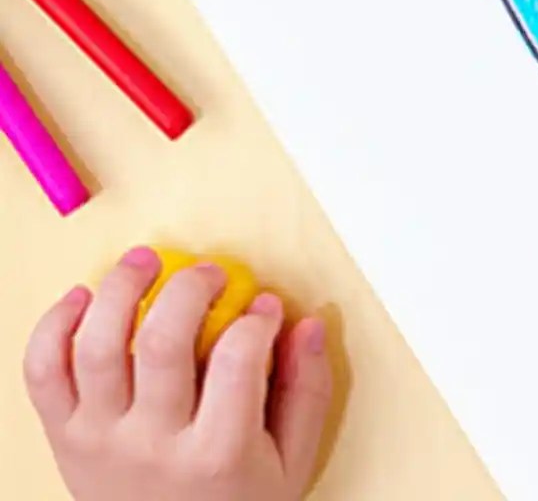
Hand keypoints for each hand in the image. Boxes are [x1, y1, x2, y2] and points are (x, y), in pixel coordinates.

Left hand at [24, 247, 332, 500]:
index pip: (237, 359)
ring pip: (98, 345)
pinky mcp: (65, 437)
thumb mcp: (291, 463)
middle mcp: (153, 446)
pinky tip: (84, 298)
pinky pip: (43, 371)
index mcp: (218, 455)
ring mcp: (102, 441)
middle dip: (191, 286)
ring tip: (143, 262)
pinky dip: (54, 325)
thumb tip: (308, 325)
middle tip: (210, 272)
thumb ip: (306, 393)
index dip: (256, 318)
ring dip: (120, 287)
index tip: (264, 306)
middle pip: (164, 339)